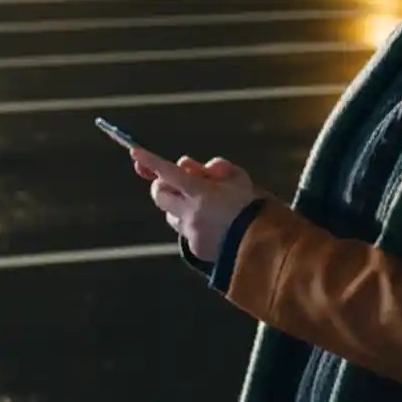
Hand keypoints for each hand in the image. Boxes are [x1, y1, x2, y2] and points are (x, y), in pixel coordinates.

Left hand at [131, 147, 261, 262]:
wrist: (266, 246)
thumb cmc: (254, 206)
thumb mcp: (240, 178)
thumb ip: (215, 167)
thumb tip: (189, 165)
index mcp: (202, 193)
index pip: (169, 173)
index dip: (151, 161)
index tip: (135, 153)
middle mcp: (191, 213)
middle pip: (159, 194)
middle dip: (164, 185)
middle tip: (179, 182)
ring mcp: (190, 233)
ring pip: (171, 215)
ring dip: (180, 207)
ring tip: (206, 208)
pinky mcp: (195, 248)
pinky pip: (186, 232)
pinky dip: (194, 225)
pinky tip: (214, 227)